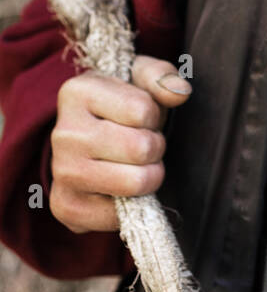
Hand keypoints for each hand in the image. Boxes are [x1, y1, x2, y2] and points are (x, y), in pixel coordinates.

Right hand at [50, 56, 192, 234]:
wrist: (86, 139)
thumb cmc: (121, 104)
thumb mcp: (139, 77)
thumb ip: (162, 76)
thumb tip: (180, 92)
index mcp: (77, 92)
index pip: (143, 110)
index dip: (153, 115)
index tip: (139, 116)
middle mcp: (63, 133)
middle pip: (142, 148)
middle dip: (154, 147)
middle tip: (141, 144)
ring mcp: (61, 172)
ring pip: (136, 182)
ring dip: (148, 175)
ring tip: (133, 164)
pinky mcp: (66, 207)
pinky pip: (121, 215)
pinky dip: (132, 204)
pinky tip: (119, 187)